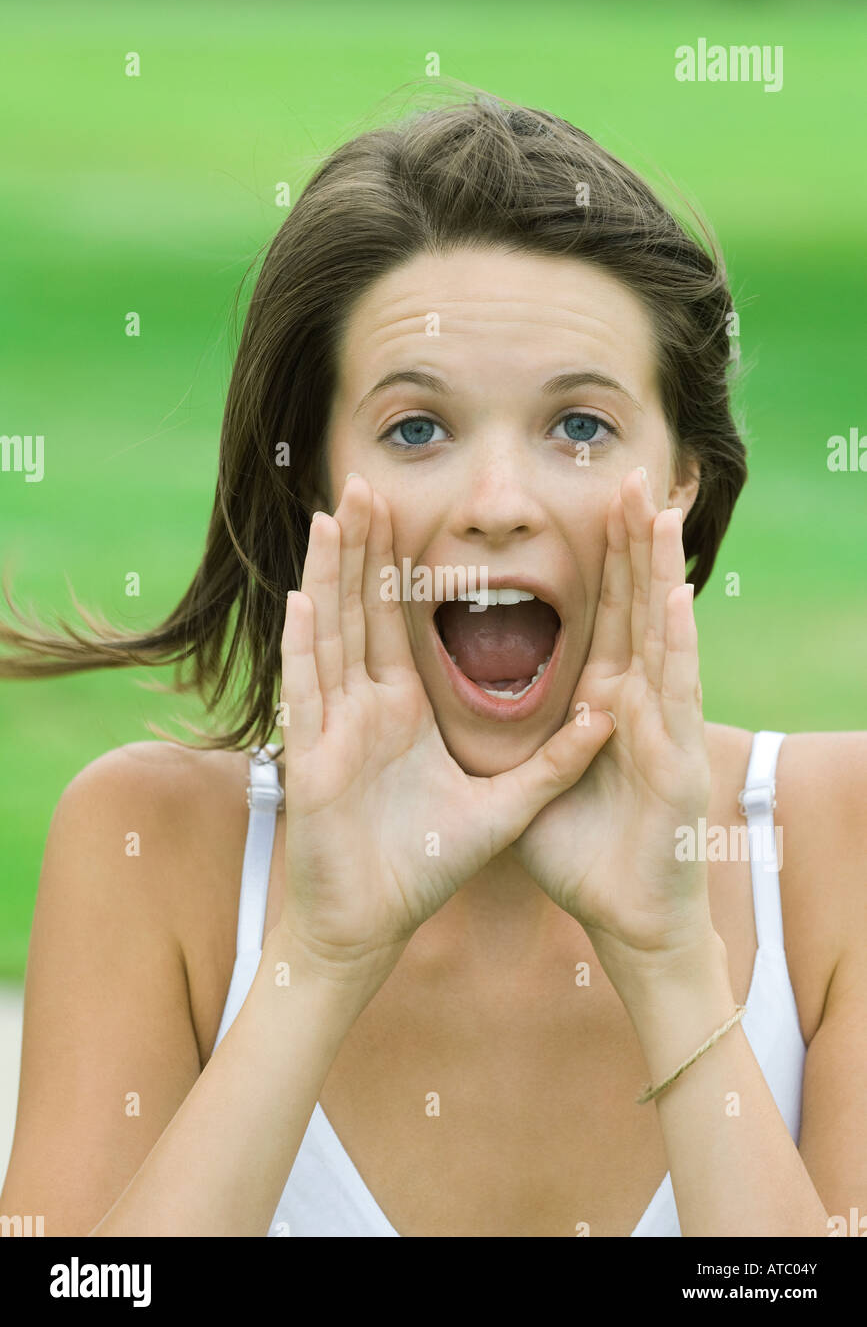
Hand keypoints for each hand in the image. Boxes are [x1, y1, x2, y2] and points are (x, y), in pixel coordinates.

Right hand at [278, 473, 615, 986]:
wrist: (370, 925)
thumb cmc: (424, 867)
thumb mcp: (506, 807)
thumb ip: (554, 761)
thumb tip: (610, 713)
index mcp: (404, 709)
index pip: (401, 621)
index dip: (401, 565)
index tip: (406, 508)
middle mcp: (364, 708)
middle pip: (361, 611)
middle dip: (361, 547)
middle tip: (363, 483)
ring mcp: (334, 729)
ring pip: (330, 636)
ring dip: (328, 576)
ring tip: (330, 517)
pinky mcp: (313, 762)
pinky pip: (306, 696)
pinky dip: (302, 649)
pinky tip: (300, 600)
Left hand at [511, 467, 713, 972]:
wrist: (633, 924)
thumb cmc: (590, 858)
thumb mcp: (536, 788)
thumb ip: (525, 744)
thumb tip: (482, 717)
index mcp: (602, 705)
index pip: (598, 617)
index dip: (597, 561)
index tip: (592, 503)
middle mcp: (637, 705)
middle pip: (630, 608)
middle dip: (630, 541)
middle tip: (630, 477)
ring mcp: (663, 729)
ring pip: (658, 633)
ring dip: (658, 570)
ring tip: (655, 508)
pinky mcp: (677, 762)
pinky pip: (672, 693)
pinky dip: (675, 643)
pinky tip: (673, 595)